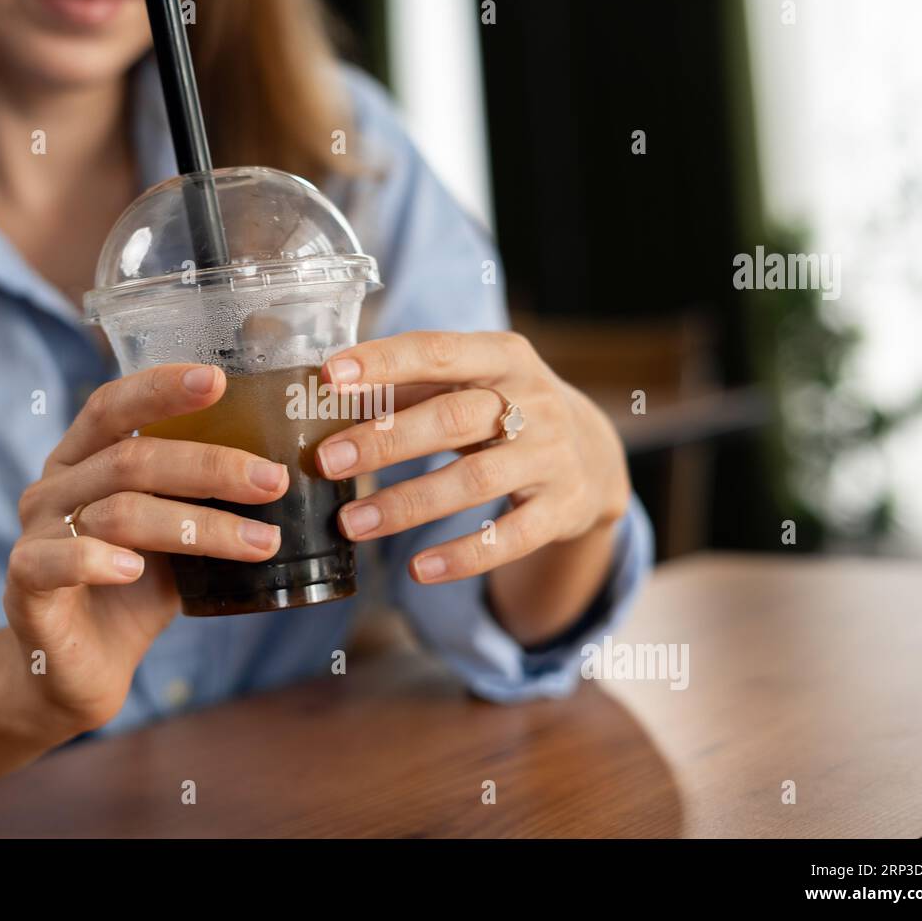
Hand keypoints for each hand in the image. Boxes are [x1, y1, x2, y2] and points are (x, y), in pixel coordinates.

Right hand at [2, 364, 288, 732]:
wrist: (80, 672)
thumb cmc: (133, 594)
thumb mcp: (178, 539)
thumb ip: (206, 503)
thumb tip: (285, 475)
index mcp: (84, 461)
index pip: (114, 405)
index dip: (161, 388)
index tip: (220, 379)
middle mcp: (54, 487)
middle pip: (132, 459)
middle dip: (212, 466)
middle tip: (274, 480)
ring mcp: (34, 534)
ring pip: (118, 512)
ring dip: (198, 526)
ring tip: (261, 542)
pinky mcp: (24, 585)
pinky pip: (56, 560)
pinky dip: (98, 560)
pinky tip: (137, 570)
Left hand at [315, 330, 629, 595]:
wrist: (595, 453)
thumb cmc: (506, 408)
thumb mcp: (471, 382)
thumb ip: (409, 386)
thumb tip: (327, 394)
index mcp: (504, 356)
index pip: (439, 351)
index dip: (384, 362)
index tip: (329, 376)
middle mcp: (535, 402)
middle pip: (454, 418)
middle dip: (386, 440)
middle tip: (327, 461)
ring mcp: (553, 456)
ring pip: (476, 480)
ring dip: (408, 503)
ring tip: (352, 523)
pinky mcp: (564, 508)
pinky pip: (511, 537)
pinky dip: (464, 555)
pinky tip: (418, 569)